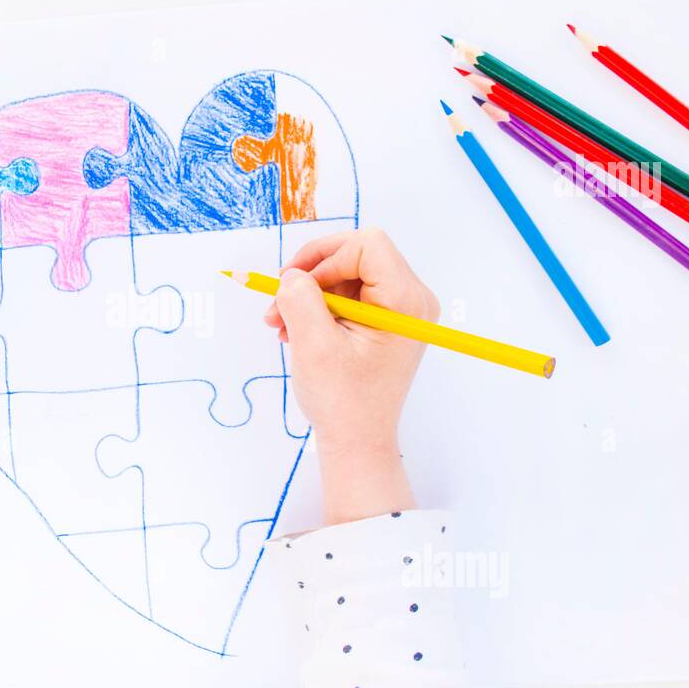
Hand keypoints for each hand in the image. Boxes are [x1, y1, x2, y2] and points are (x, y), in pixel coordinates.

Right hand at [264, 228, 438, 524]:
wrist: (357, 442)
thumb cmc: (342, 401)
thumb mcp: (314, 345)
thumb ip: (300, 299)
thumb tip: (292, 275)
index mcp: (406, 301)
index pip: (366, 245)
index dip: (325, 258)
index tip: (295, 289)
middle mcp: (411, 299)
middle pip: (356, 255)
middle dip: (311, 276)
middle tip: (277, 302)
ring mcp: (399, 310)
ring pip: (346, 274)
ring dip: (308, 294)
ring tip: (280, 324)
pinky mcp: (384, 321)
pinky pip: (347, 294)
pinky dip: (317, 307)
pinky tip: (295, 330)